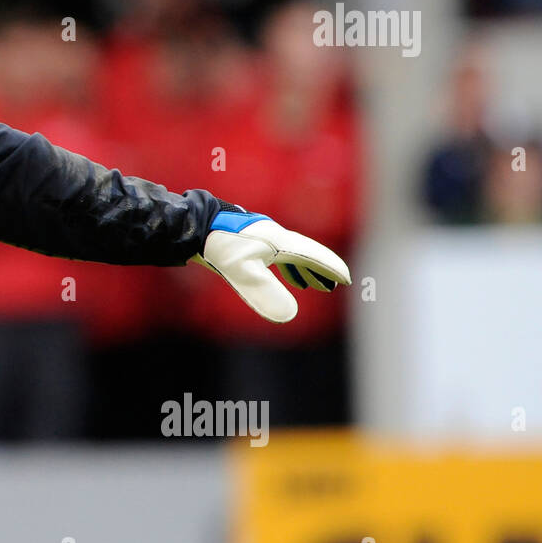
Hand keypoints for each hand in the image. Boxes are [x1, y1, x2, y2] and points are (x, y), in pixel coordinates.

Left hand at [190, 209, 350, 323]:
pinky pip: (273, 256)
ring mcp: (259, 238)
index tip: (347, 279)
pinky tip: (277, 275)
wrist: (195, 226)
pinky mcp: (246, 242)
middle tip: (334, 284)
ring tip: (311, 286)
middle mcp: (274, 237)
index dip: (330, 268)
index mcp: (279, 242)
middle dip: (320, 270)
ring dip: (302, 269)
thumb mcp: (242, 272)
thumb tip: (289, 316)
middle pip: (305, 253)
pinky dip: (282, 267)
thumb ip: (265, 293)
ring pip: (288, 254)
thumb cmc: (220, 246)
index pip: (313, 255)